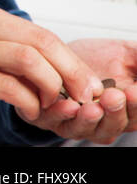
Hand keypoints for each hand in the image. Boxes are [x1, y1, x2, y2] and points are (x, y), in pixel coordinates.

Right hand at [0, 1, 101, 120]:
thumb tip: (37, 68)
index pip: (40, 31)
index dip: (68, 58)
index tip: (79, 81)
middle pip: (42, 41)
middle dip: (71, 71)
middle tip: (80, 94)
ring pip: (29, 59)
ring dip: (51, 86)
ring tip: (52, 104)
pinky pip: (5, 86)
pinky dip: (26, 102)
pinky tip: (25, 110)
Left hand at [14, 38, 136, 142]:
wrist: (60, 55)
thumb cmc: (98, 58)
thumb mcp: (127, 53)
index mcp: (129, 108)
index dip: (136, 104)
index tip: (132, 91)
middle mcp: (109, 121)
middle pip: (117, 124)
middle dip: (116, 111)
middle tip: (114, 96)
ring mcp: (83, 124)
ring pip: (90, 129)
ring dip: (91, 119)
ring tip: (93, 107)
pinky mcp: (55, 120)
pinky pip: (59, 122)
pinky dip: (63, 115)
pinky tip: (69, 106)